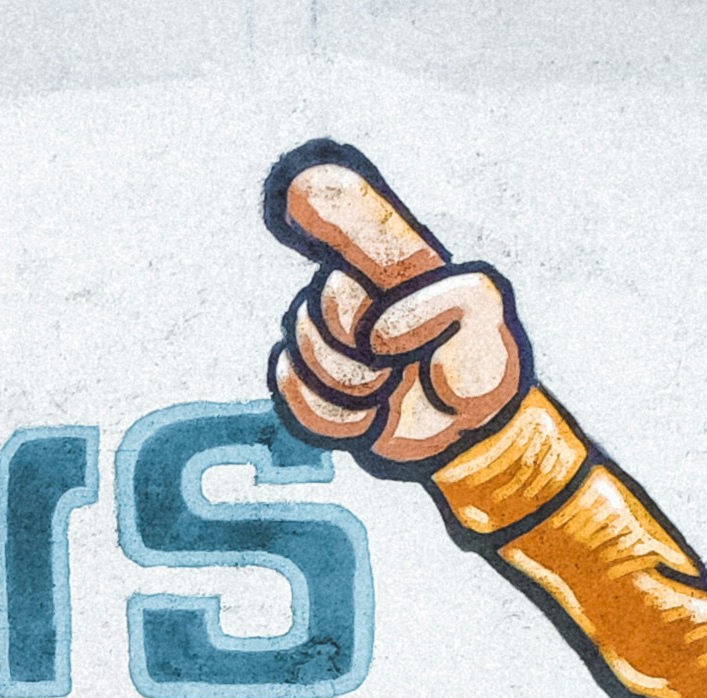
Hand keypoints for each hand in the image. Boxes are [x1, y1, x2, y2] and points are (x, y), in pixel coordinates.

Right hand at [266, 148, 528, 470]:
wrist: (464, 428)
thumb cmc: (477, 361)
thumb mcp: (485, 316)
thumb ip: (444, 302)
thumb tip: (378, 332)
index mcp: (395, 263)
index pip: (357, 219)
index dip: (327, 200)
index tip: (295, 188)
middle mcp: (356, 291)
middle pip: (320, 302)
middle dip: (354, 340)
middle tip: (398, 361)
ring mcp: (328, 340)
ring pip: (302, 354)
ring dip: (350, 386)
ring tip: (389, 391)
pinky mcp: (312, 387)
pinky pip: (295, 397)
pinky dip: (335, 418)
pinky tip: (368, 415)